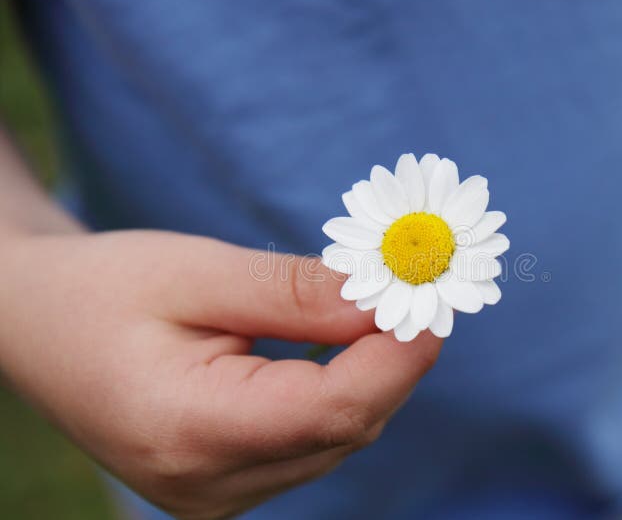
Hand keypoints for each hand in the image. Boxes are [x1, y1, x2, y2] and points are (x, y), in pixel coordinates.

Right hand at [0, 230, 442, 518]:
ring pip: (334, 440)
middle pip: (343, 428)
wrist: (40, 326)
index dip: (398, 356)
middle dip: (392, 360)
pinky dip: (339, 393)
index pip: (332, 409)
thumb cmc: (104, 290)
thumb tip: (386, 302)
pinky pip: (310, 444)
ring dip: (369, 376)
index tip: (434, 303)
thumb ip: (294, 293)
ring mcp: (215, 495)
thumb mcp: (196, 272)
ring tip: (379, 310)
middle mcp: (207, 484)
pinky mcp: (225, 483)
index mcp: (189, 429)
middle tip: (415, 294)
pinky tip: (340, 347)